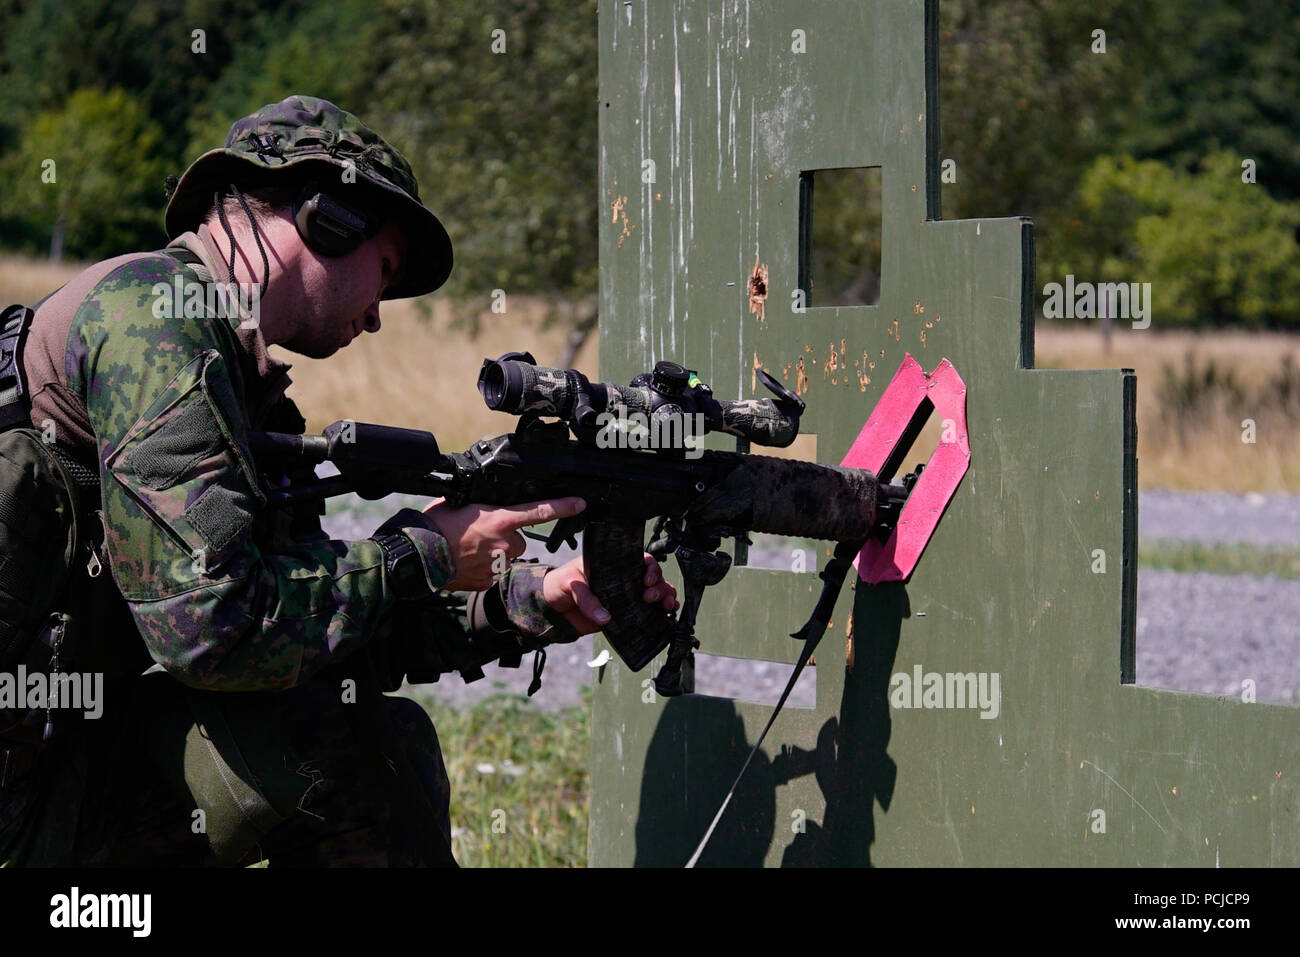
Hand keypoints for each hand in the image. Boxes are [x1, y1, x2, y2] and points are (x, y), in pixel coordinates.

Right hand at [423, 496, 585, 591]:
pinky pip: (494, 572)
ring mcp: (498, 565)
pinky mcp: (489, 582)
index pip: (539, 511)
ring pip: (507, 557)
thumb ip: (483, 505)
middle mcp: (505, 543)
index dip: (563, 507)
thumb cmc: (435, 527)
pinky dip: (485, 568)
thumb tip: (490, 504)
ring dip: (494, 553)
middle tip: (479, 534)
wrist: (419, 558)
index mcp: (500, 519)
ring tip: (469, 549)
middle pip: (519, 539)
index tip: (580, 504)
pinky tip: (467, 563)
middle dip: (505, 537)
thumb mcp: (461, 504)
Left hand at [542, 552, 677, 635]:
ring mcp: (626, 597)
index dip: (649, 568)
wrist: (550, 610)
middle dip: (660, 586)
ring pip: (655, 592)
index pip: (639, 560)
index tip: (646, 580)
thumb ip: (586, 599)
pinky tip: (668, 613)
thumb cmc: (559, 585)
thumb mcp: (570, 584)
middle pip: (653, 577)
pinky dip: (661, 612)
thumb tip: (604, 617)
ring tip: (666, 605)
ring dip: (666, 596)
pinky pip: (647, 612)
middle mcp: (623, 579)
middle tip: (650, 596)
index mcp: (612, 565)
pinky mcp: (624, 614)